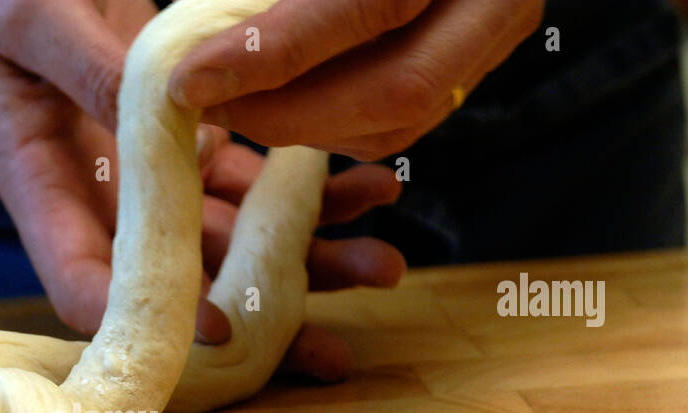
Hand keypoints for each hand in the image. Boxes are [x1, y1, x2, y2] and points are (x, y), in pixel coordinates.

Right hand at [0, 0, 407, 379]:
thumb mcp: (35, 19)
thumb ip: (89, 68)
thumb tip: (161, 113)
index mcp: (45, 190)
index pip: (85, 283)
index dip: (148, 316)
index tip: (216, 333)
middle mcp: (103, 205)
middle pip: (181, 286)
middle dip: (258, 317)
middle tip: (329, 350)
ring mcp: (152, 184)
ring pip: (232, 244)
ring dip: (305, 261)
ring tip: (381, 268)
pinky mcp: (192, 149)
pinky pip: (254, 185)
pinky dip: (310, 194)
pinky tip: (364, 191)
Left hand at [169, 0, 544, 160]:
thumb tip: (207, 46)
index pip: (361, 8)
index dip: (270, 52)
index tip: (190, 78)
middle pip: (394, 90)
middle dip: (285, 114)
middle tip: (205, 104)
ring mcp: (497, 31)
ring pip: (399, 122)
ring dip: (303, 126)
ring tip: (230, 102)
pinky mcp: (478, 60)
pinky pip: (401, 123)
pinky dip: (330, 123)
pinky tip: (276, 103)